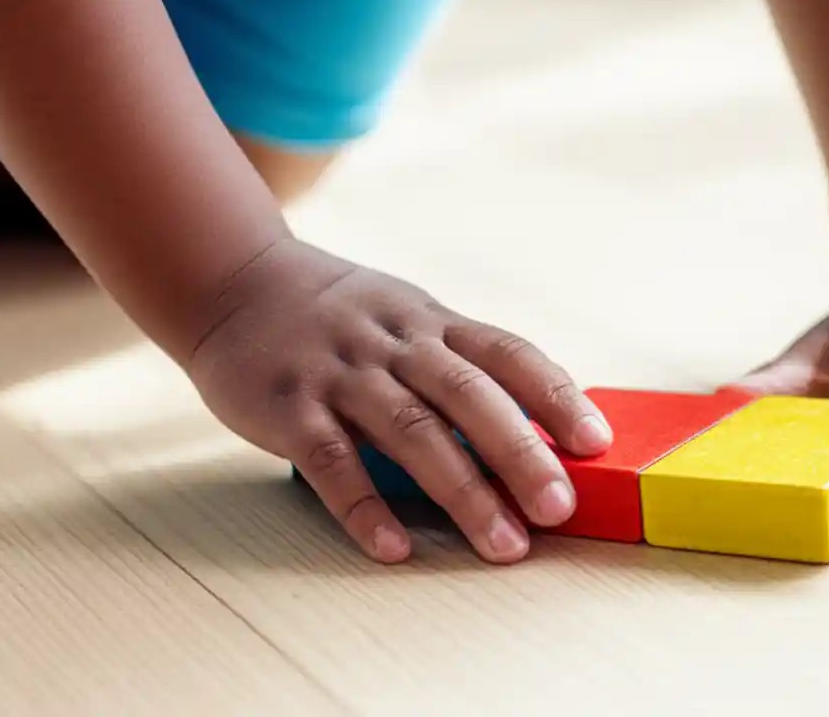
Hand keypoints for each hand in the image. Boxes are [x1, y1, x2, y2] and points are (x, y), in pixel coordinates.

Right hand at [186, 239, 612, 562]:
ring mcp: (340, 373)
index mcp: (431, 322)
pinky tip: (394, 548)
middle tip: (559, 509)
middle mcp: (394, 343)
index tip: (595, 442)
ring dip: (462, 491)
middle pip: (469, 396)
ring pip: (411, 430)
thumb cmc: (338, 315)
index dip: (556, 395)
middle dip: (520, 454)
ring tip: (502, 544)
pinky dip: (364, 506)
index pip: (507, 354)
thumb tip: (533, 429)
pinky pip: (331, 461)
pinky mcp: (288, 406)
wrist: (232, 281)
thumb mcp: (405, 316)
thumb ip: (458, 364)